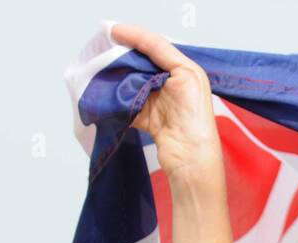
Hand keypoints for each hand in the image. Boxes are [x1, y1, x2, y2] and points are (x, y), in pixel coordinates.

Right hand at [111, 23, 224, 185]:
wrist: (191, 156)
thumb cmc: (195, 118)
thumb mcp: (185, 75)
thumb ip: (163, 54)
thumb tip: (139, 43)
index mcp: (186, 71)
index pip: (156, 46)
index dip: (135, 36)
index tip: (113, 31)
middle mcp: (173, 84)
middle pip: (141, 62)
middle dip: (122, 55)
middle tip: (103, 49)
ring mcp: (160, 101)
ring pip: (131, 81)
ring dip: (116, 76)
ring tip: (101, 68)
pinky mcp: (149, 118)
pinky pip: (127, 102)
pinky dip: (116, 97)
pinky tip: (106, 92)